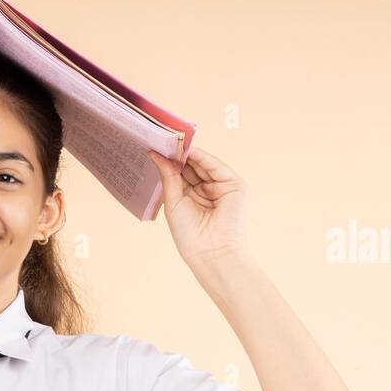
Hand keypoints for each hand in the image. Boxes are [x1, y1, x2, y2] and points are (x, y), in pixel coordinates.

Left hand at [148, 146, 249, 267]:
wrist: (211, 252)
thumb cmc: (190, 234)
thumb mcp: (174, 202)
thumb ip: (169, 177)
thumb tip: (156, 155)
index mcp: (194, 197)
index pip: (182, 174)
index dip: (170, 162)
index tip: (155, 147)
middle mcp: (209, 190)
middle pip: (192, 166)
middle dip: (177, 154)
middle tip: (160, 139)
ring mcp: (223, 186)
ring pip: (203, 164)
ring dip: (187, 152)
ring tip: (169, 141)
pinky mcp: (235, 185)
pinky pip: (215, 166)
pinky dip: (202, 156)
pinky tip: (186, 150)